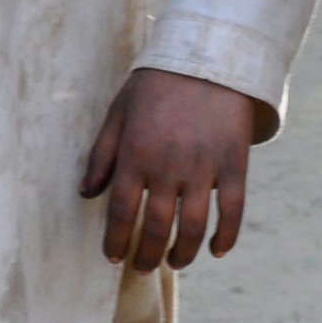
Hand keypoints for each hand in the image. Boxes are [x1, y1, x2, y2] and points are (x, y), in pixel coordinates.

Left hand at [79, 68, 264, 270]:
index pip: (122, 212)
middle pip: (156, 227)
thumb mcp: (118, 112)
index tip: (113, 258)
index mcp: (136, 154)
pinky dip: (225, 236)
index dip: (116, 241)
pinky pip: (232, 211)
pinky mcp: (234, 164)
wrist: (208, 55)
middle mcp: (168, 165)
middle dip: (146, 255)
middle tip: (143, 267)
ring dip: (182, 253)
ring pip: (192, 227)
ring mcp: (204, 166)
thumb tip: (87, 193)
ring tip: (175, 262)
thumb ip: (101, 154)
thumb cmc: (156, 84)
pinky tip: (216, 251)